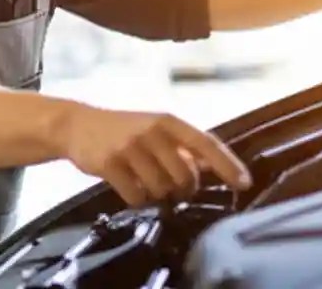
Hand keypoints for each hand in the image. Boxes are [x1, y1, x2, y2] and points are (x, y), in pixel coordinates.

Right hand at [59, 106, 251, 206]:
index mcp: (168, 121)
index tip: (244, 183)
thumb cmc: (124, 129)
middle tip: (170, 183)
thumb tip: (216, 168)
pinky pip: (136, 197)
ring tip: (144, 180)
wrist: (77, 125)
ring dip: (156, 193)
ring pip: (161, 190)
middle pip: (185, 177)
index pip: (206, 143)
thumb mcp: (155, 129)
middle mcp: (151, 131)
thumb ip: (183, 147)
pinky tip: (128, 186)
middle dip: (182, 188)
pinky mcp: (110, 164)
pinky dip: (136, 199)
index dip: (227, 165)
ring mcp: (129, 147)